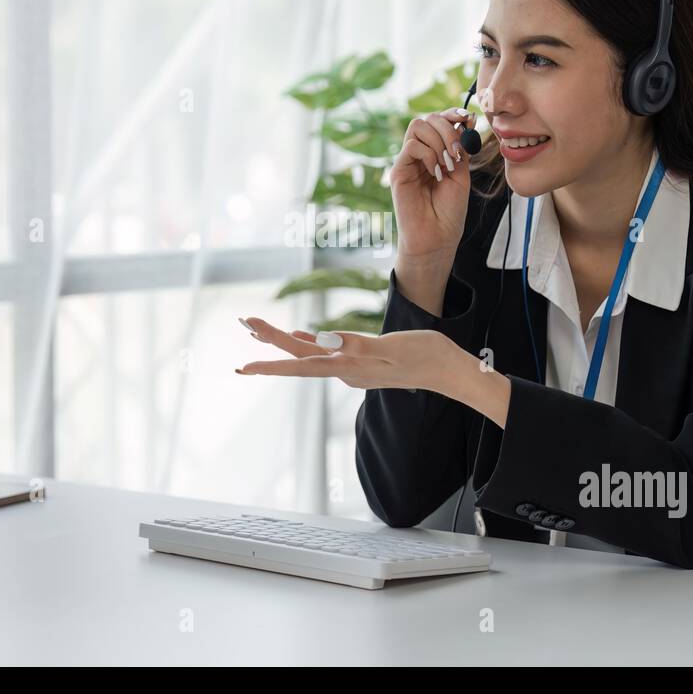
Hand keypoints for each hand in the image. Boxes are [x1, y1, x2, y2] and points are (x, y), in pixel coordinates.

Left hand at [234, 316, 449, 392]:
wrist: (448, 370)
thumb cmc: (424, 355)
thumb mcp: (391, 347)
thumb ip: (355, 346)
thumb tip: (321, 342)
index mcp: (348, 366)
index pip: (300, 363)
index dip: (271, 361)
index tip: (244, 364)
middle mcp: (345, 370)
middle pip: (298, 356)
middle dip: (269, 341)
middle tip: (245, 322)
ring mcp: (353, 368)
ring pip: (309, 355)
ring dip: (284, 342)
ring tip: (260, 330)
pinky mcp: (363, 361)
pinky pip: (326, 353)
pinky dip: (308, 344)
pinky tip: (301, 337)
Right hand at [390, 108, 477, 264]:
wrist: (437, 239)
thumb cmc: (449, 212)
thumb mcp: (462, 174)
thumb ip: (462, 148)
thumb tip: (468, 119)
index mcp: (436, 152)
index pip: (439, 120)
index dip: (452, 114)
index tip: (468, 118)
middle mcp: (420, 154)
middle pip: (428, 118)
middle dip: (448, 129)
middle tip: (457, 153)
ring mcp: (408, 162)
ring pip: (417, 126)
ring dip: (439, 141)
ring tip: (447, 165)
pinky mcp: (398, 172)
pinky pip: (411, 146)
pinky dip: (428, 154)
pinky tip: (435, 173)